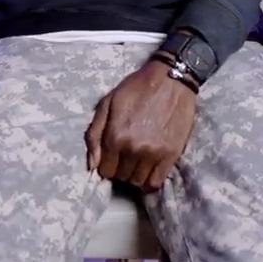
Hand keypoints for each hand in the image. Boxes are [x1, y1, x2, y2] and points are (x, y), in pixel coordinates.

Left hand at [85, 61, 196, 191]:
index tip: (113, 155)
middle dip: (120, 168)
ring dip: (135, 174)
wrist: (171, 78)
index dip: (107, 163)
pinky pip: (156, 182)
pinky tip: (149, 169)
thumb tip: (91, 164)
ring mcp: (153, 154)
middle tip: (126, 155)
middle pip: (121, 176)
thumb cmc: (137, 87)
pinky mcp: (171, 155)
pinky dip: (149, 181)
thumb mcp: (108, 102)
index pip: (104, 169)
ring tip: (138, 160)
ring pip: (137, 181)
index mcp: (115, 135)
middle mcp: (133, 148)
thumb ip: (94, 133)